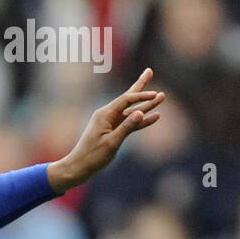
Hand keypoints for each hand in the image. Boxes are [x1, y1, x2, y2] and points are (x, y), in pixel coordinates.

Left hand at [47, 68, 164, 192]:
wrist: (78, 167)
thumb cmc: (92, 156)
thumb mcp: (111, 142)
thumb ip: (127, 127)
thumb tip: (141, 112)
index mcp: (104, 114)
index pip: (126, 99)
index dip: (141, 95)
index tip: (156, 94)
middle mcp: (107, 115)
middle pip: (128, 98)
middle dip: (140, 86)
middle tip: (149, 71)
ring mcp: (110, 123)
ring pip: (132, 111)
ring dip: (146, 105)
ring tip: (161, 96)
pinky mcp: (112, 132)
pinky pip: (130, 123)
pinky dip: (142, 120)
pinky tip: (155, 116)